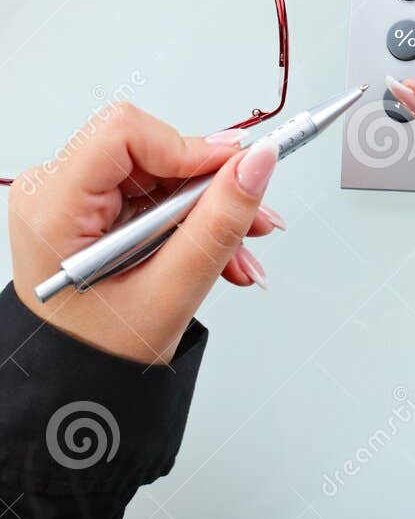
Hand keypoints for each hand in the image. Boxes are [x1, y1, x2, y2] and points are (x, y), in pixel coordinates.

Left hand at [7, 103, 283, 364]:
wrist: (77, 385)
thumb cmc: (97, 354)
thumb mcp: (169, 293)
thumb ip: (217, 224)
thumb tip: (256, 163)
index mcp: (53, 210)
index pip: (123, 133)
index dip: (188, 147)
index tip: (237, 171)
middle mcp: (55, 193)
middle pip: (151, 150)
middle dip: (211, 187)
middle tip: (254, 219)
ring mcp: (73, 199)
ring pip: (163, 172)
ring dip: (211, 210)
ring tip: (241, 252)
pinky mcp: (94, 208)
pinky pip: (157, 193)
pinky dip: (193, 221)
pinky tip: (221, 254)